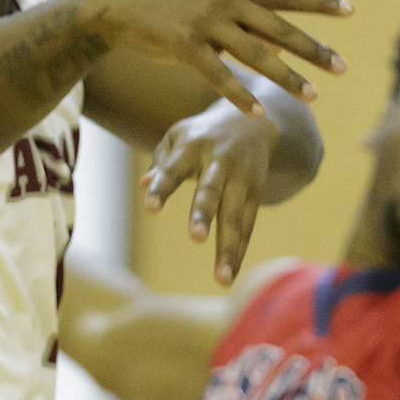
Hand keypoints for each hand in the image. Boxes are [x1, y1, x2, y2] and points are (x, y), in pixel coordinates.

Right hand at [79, 0, 351, 117]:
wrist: (115, 2)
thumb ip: (237, 5)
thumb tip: (271, 24)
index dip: (319, 3)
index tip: (350, 10)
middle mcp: (225, 0)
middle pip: (279, 29)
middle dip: (313, 50)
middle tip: (342, 67)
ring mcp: (205, 22)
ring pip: (256, 54)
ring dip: (287, 77)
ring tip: (313, 96)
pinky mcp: (184, 45)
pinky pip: (219, 75)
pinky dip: (240, 95)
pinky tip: (259, 111)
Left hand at [141, 106, 277, 284]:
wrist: (254, 121)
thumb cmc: (202, 135)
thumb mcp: (178, 138)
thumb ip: (161, 163)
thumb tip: (143, 184)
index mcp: (193, 145)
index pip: (173, 168)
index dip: (162, 186)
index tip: (150, 207)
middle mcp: (220, 161)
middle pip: (211, 190)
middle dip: (204, 213)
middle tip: (196, 238)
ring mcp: (242, 178)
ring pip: (235, 216)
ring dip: (229, 247)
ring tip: (222, 278)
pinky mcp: (256, 192)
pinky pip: (248, 225)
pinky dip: (240, 250)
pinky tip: (230, 274)